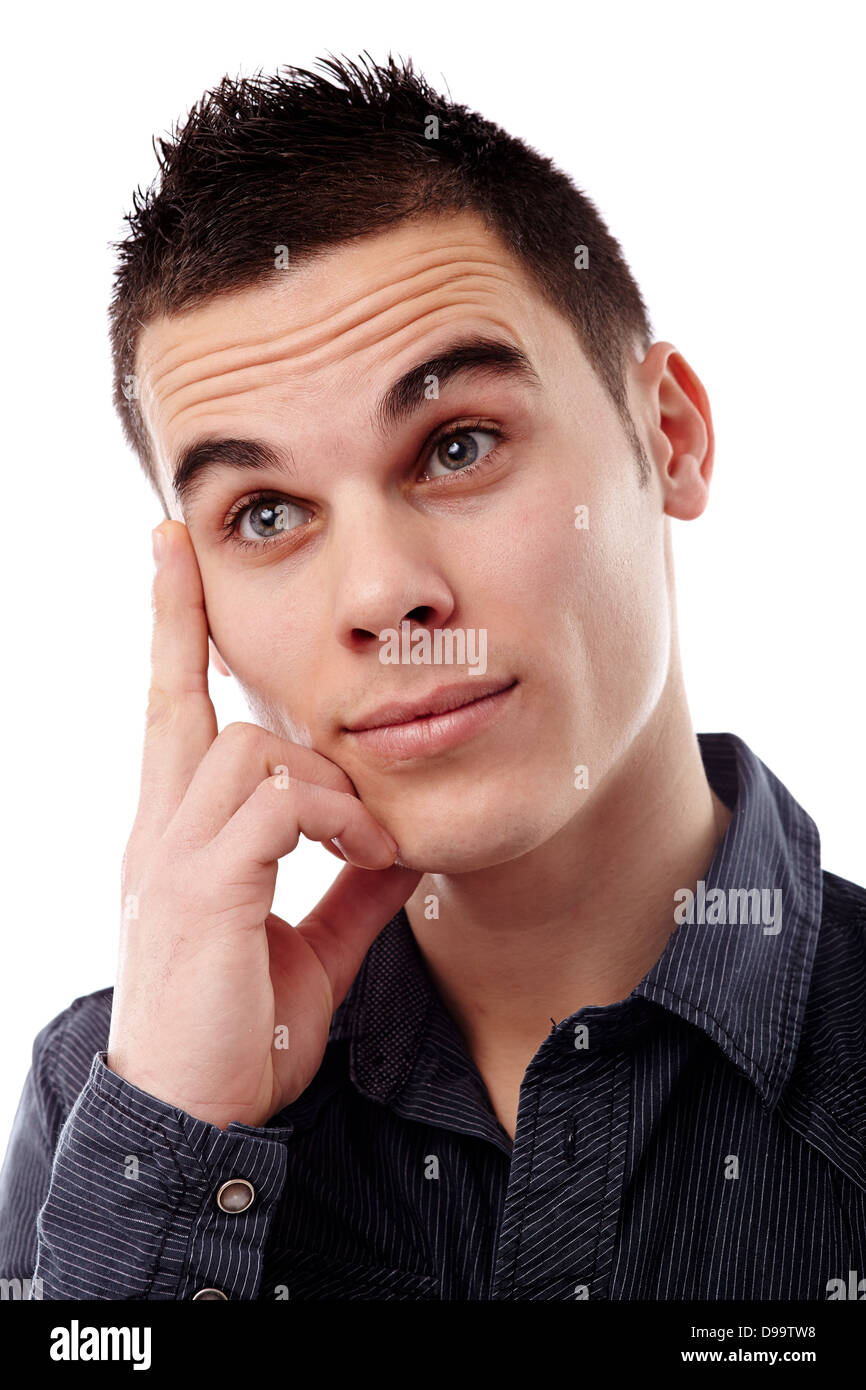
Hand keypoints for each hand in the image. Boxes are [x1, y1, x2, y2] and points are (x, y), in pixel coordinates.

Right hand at [107, 520, 420, 1128]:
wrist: (193, 1116)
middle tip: (175, 548)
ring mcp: (173, 854)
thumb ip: (348, 891)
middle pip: (177, 701)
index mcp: (181, 836)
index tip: (168, 556)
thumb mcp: (307, 947)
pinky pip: (275, 804)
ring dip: (326, 782)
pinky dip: (331, 819)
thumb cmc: (237, 1030)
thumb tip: (400, 848)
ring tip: (363, 838)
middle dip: (176, 616)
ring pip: (253, 747)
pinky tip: (360, 854)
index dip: (172, 635)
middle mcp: (162, 830)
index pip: (172, 715)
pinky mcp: (201, 887)